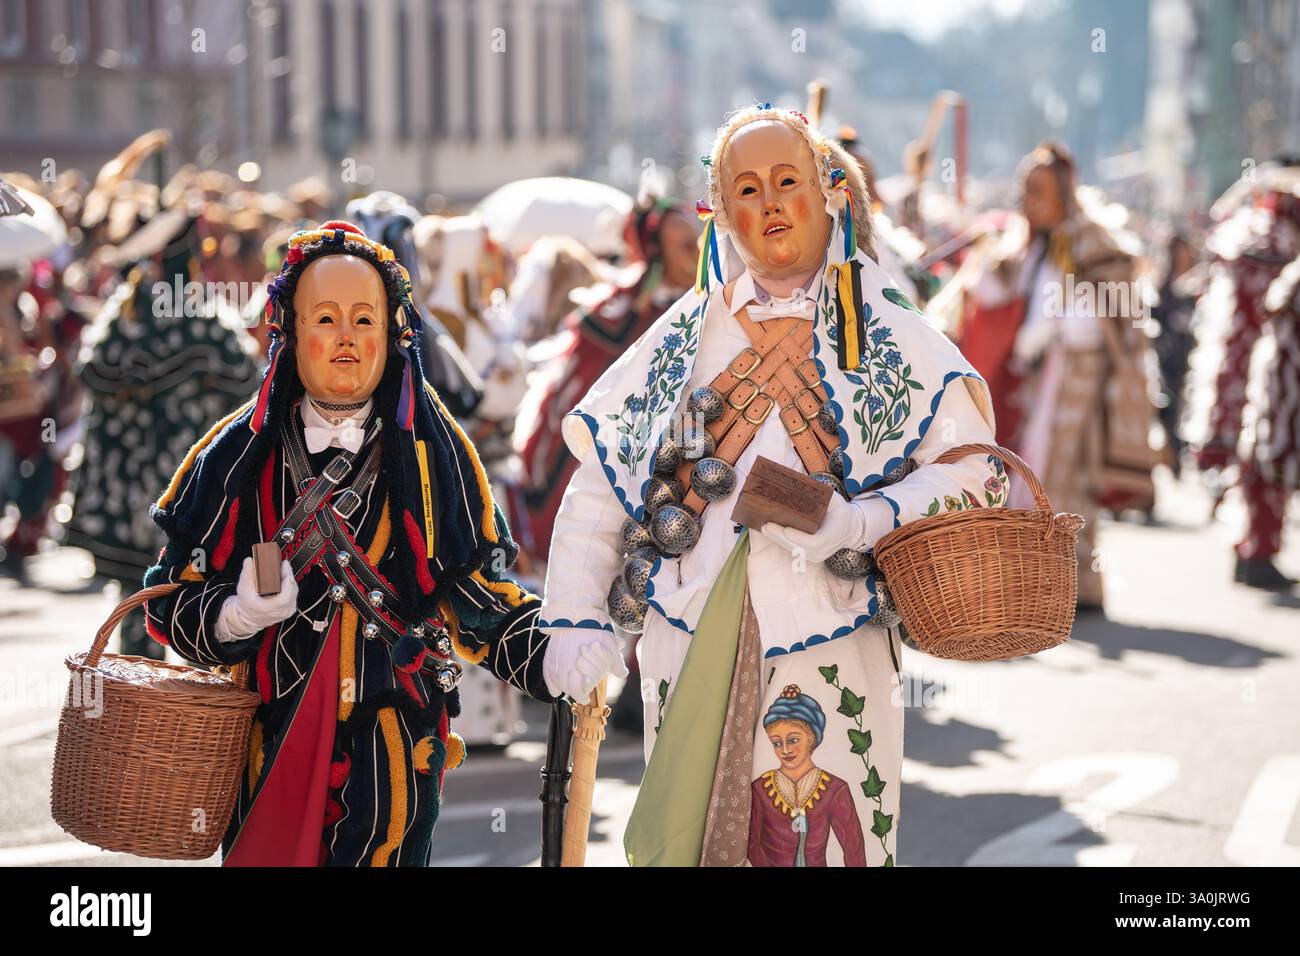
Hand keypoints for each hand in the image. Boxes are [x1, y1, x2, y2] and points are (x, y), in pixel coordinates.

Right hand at [216, 557, 299, 641]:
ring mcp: (287, 612)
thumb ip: (246, 574)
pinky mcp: (290, 610)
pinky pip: (294, 595)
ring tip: (284, 569)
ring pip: (294, 592)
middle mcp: (281, 612)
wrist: (248, 618)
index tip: (285, 568)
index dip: (287, 580)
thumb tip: (249, 560)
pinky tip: (286, 578)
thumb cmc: (246, 604)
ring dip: (290, 579)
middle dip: (288, 575)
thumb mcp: (243, 589)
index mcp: (270, 608)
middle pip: (292, 591)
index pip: (285, 596)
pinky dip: (291, 586)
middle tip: (284, 565)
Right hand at [542, 627, 627, 700]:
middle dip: (575, 693)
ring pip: (557, 682)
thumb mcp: (612, 647)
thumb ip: (617, 664)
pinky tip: (555, 689)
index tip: (587, 697)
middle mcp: (568, 667)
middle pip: (568, 688)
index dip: (583, 696)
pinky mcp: (549, 655)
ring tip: (569, 689)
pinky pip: (547, 674)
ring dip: (563, 688)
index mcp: (583, 668)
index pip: (580, 691)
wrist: (578, 612)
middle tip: (580, 694)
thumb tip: (622, 675)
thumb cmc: (596, 630)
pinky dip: (551, 683)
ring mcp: (557, 661)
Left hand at [761, 493, 885, 562]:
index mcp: (833, 535)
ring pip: (794, 550)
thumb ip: (821, 493)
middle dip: (780, 537)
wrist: (851, 529)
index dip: (799, 537)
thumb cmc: (841, 511)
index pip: (814, 541)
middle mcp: (825, 549)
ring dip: (777, 539)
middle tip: (765, 525)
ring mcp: (817, 555)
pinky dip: (781, 541)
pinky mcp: (811, 557)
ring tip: (764, 527)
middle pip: (799, 547)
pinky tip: (770, 532)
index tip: (786, 529)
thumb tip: (800, 481)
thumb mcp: (835, 499)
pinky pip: (794, 550)